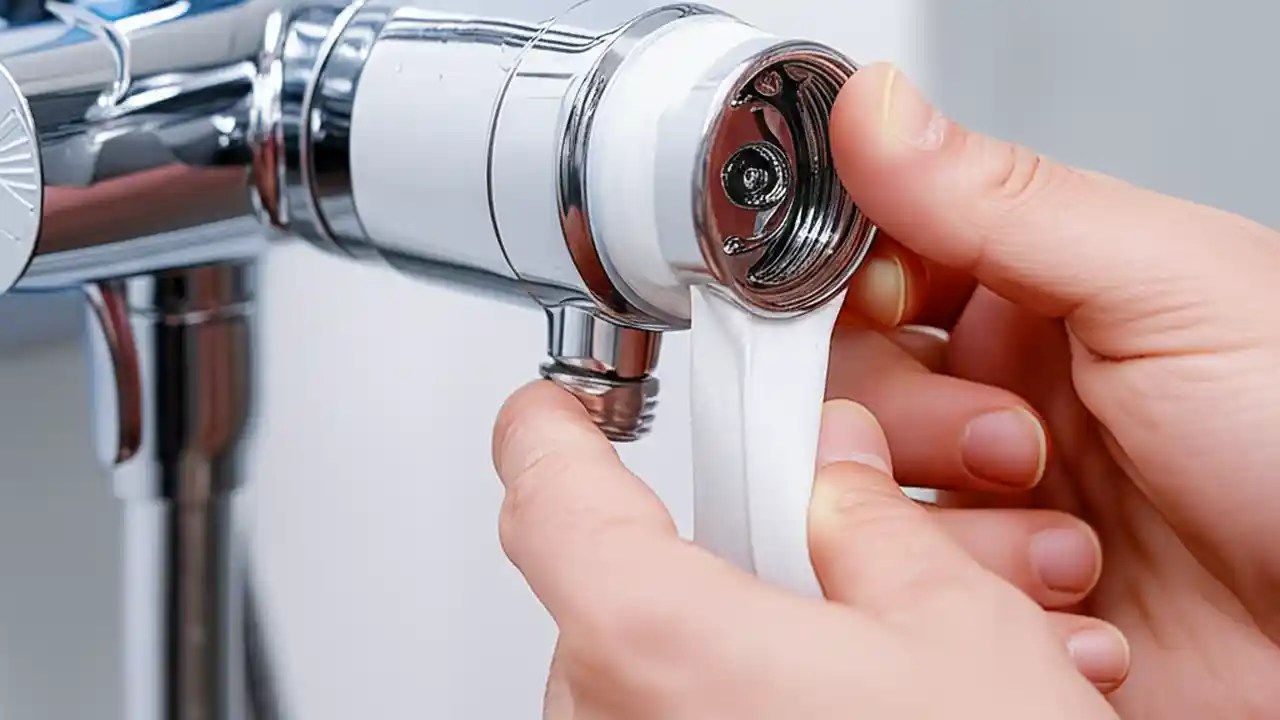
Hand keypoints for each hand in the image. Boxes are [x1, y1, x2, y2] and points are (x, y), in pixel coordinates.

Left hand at [493, 383, 1124, 718]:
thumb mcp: (958, 634)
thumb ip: (873, 525)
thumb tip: (838, 475)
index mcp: (656, 640)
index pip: (545, 494)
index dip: (548, 432)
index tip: (552, 410)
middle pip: (614, 587)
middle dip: (708, 554)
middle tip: (803, 549)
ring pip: (650, 672)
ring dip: (736, 644)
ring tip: (857, 663)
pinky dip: (734, 707)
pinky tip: (836, 713)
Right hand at [829, 63, 1279, 716]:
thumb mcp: (1166, 289)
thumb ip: (1001, 201)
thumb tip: (873, 109)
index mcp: (1047, 294)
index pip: (889, 261)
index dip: (859, 287)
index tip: (877, 311)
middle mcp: (1013, 388)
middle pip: (861, 382)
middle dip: (917, 421)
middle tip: (1007, 443)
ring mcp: (1003, 496)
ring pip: (876, 493)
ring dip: (963, 528)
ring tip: (1068, 543)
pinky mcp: (999, 592)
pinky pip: (913, 588)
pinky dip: (983, 601)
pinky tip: (1074, 602)